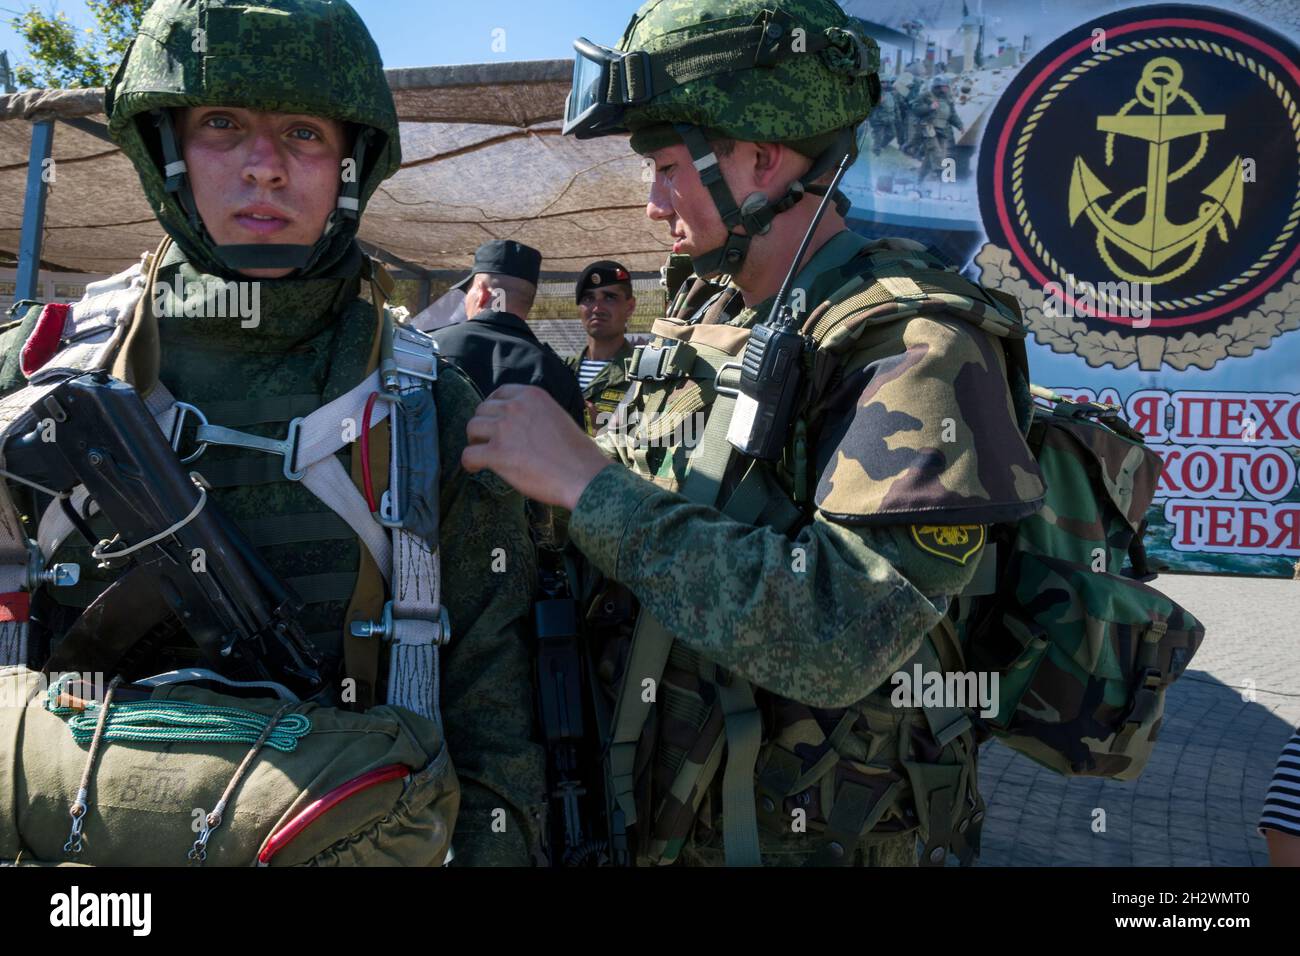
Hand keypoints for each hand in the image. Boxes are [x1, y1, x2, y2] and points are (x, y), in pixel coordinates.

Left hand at [462, 384, 609, 509]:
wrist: (583, 475)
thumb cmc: (578, 453)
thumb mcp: (558, 416)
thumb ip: (535, 414)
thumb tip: (520, 425)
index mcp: (531, 395)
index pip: (499, 393)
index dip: (493, 408)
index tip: (494, 420)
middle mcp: (515, 407)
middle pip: (482, 410)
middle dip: (484, 425)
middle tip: (489, 441)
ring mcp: (504, 429)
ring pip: (472, 429)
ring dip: (476, 442)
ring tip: (483, 454)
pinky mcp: (497, 453)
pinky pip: (469, 455)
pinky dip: (470, 462)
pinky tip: (476, 468)